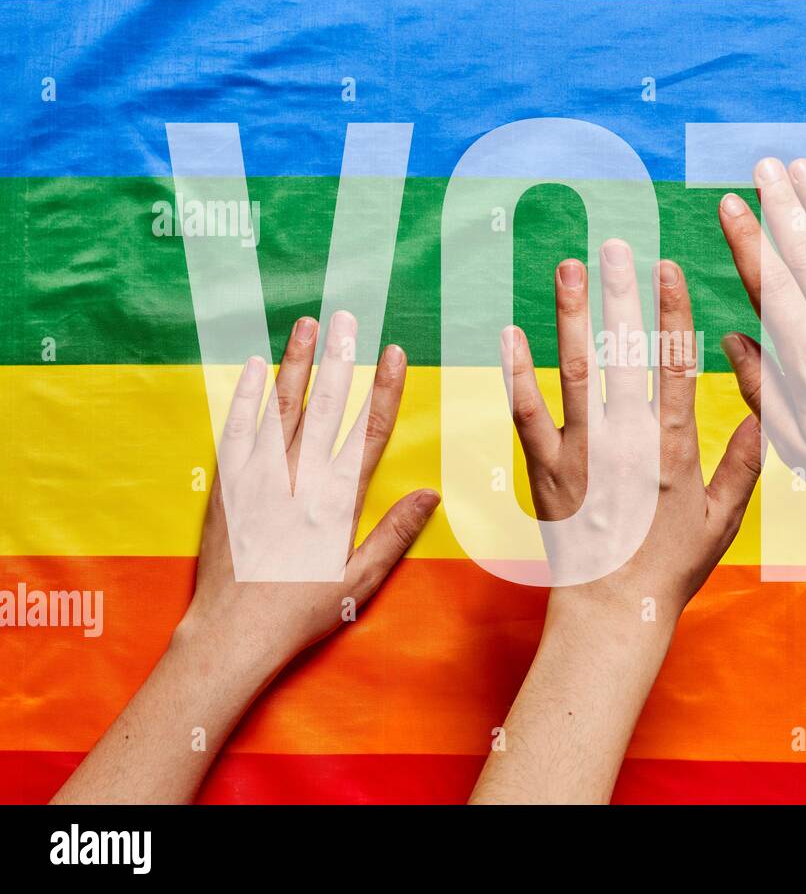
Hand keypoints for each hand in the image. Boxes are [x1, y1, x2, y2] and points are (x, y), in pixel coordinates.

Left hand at [53, 313, 437, 803]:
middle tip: (349, 318)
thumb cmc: (300, 612)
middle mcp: (298, 481)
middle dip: (341, 359)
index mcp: (336, 502)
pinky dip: (245, 398)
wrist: (231, 634)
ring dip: (295, 364)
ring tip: (307, 326)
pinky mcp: (226, 487)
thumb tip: (431, 493)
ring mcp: (258, 479)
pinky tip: (254, 369)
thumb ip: (394, 533)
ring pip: (281, 409)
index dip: (384, 390)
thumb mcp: (360, 582)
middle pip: (325, 407)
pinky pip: (237, 431)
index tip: (395, 354)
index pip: (367, 432)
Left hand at [471, 243, 762, 802]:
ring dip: (571, 315)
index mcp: (673, 446)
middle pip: (623, 352)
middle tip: (615, 246)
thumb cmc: (671, 567)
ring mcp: (581, 452)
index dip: (672, 312)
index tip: (668, 269)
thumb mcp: (723, 519)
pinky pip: (526, 413)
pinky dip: (516, 373)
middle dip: (619, 294)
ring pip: (575, 370)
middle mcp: (627, 440)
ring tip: (568, 267)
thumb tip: (766, 415)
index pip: (676, 364)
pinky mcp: (544, 470)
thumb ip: (745, 464)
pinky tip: (509, 334)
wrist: (613, 610)